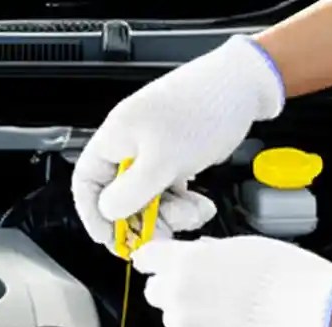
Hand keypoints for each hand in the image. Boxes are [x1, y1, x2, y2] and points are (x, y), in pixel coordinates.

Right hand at [72, 35, 286, 251]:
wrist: (245, 84)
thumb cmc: (202, 109)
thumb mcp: (163, 159)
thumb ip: (130, 192)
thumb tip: (108, 212)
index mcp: (114, 139)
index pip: (86, 183)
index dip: (92, 214)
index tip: (108, 238)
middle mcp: (129, 146)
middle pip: (119, 196)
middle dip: (140, 219)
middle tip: (160, 234)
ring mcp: (154, 152)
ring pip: (148, 198)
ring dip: (169, 214)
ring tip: (192, 212)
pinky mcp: (176, 157)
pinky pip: (170, 191)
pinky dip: (184, 204)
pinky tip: (201, 204)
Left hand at [131, 236, 331, 326]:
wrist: (314, 318)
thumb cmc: (289, 278)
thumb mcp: (245, 247)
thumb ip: (209, 252)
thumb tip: (196, 252)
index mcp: (187, 262)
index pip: (148, 257)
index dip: (155, 260)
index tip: (157, 263)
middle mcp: (178, 295)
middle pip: (155, 291)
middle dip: (172, 289)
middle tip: (204, 290)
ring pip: (174, 319)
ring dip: (191, 316)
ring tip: (229, 314)